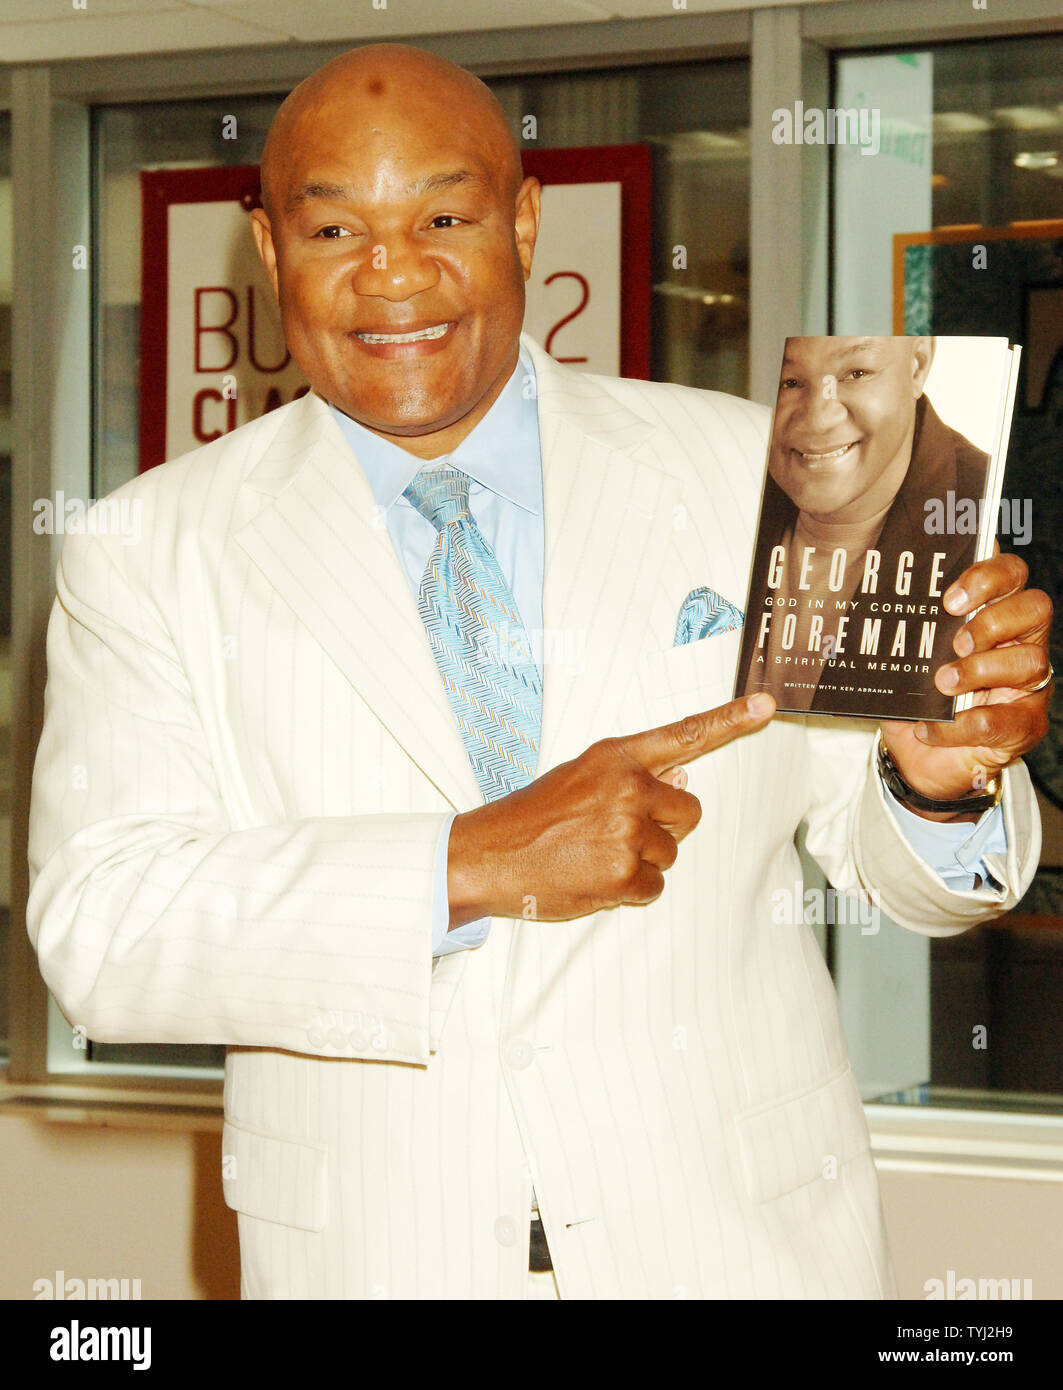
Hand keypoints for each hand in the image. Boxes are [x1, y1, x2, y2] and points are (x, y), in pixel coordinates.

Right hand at [447, 693, 775, 923]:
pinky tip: (594, 877)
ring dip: (641, 862)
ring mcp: (627, 831)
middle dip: (664, 828)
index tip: (767, 704)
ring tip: (594, 855)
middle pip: (689, 813)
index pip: (685, 734)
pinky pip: (654, 887)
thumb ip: (633, 777)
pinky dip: (630, 891)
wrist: (489, 855)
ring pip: (670, 854)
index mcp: (617, 756)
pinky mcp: (623, 874)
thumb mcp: (580, 777)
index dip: (731, 719)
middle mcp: (628, 787)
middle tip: (614, 833)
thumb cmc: (535, 816)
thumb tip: (684, 784)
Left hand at [880, 548, 1051, 818]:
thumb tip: (870, 609)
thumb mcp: (904, 662)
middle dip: (992, 622)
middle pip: (1034, 608)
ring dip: (980, 670)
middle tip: (956, 643)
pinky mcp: (1025, 726)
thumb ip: (904, 634)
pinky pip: (1003, 720)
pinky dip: (960, 726)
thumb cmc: (916, 701)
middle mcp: (1020, 643)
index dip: (989, 575)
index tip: (949, 599)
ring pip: (1030, 662)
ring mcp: (1028, 685)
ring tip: (943, 684)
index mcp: (994, 614)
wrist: (919, 763)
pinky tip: (929, 728)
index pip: (1011, 574)